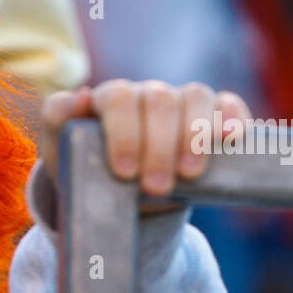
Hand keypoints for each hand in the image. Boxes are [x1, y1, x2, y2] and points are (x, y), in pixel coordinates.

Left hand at [40, 80, 251, 215]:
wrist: (120, 199)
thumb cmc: (88, 173)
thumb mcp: (64, 156)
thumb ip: (60, 124)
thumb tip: (79, 98)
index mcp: (109, 100)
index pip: (119, 99)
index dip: (124, 133)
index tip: (123, 173)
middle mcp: (146, 94)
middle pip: (159, 100)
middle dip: (159, 146)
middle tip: (155, 188)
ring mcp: (181, 101)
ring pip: (195, 96)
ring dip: (194, 135)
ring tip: (188, 174)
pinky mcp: (212, 116)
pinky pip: (227, 103)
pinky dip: (232, 117)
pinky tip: (231, 138)